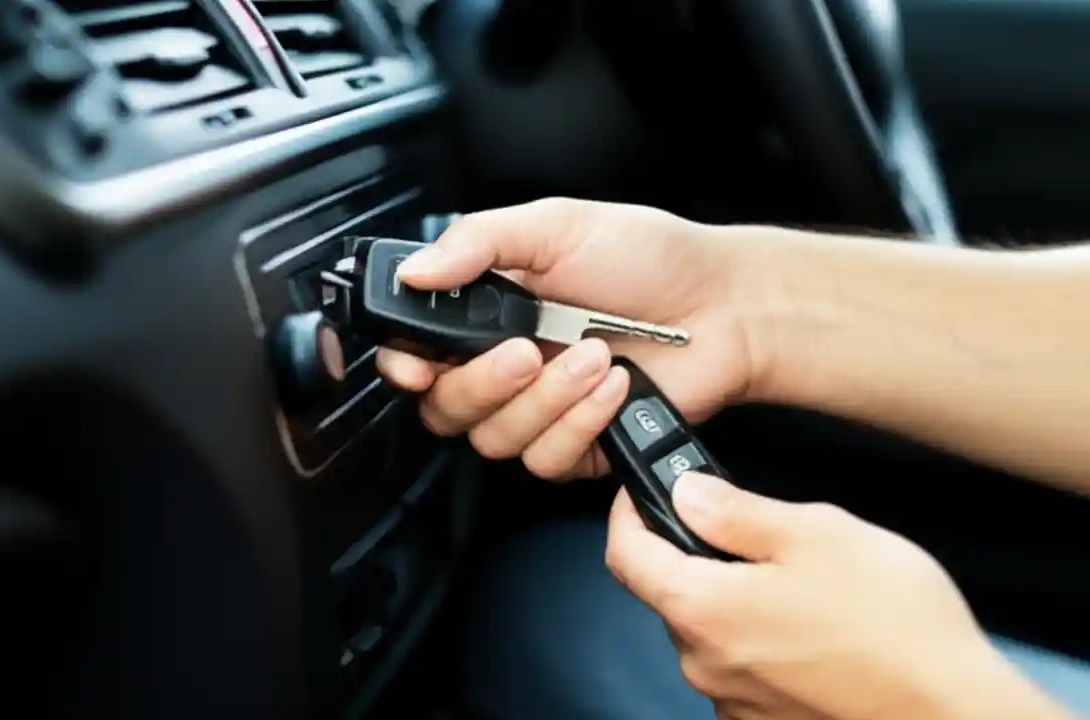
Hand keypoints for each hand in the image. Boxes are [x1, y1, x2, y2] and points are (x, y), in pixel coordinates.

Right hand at [377, 198, 759, 479]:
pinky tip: (613, 384)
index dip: (405, 367)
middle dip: (481, 383)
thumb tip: (415, 269)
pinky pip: (549, 458)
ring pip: (495, 439)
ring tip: (594, 354)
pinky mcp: (578, 447)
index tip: (419, 363)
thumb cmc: (649, 258)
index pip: (415, 354)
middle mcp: (504, 366)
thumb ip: (478, 241)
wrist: (724, 304)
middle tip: (525, 349)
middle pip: (444, 408)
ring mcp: (539, 409)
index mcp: (485, 313)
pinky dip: (580, 422)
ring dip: (544, 399)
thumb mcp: (557, 226)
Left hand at [605, 474, 1070, 719]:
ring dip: (733, 600)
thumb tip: (689, 493)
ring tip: (801, 587)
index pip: (625, 555)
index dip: (628, 514)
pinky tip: (810, 631)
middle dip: (697, 556)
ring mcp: (732, 699)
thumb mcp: (818, 534)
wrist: (953, 710)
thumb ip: (738, 512)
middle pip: (668, 593)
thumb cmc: (897, 628)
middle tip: (752, 534)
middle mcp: (705, 662)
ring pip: (707, 630)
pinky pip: (740, 667)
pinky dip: (759, 641)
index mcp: (704, 607)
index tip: (642, 492)